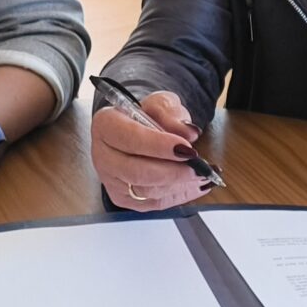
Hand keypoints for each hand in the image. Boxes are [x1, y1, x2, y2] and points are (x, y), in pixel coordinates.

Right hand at [90, 88, 207, 211]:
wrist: (138, 130)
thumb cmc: (147, 116)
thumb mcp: (161, 103)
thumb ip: (172, 115)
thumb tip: (190, 133)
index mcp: (106, 125)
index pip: (130, 139)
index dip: (159, 146)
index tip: (186, 149)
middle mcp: (103, 156)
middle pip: (137, 172)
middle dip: (173, 172)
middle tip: (200, 167)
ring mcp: (111, 181)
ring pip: (147, 191)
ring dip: (179, 185)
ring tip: (203, 174)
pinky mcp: (124, 199)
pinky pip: (154, 203)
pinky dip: (180, 195)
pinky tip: (197, 184)